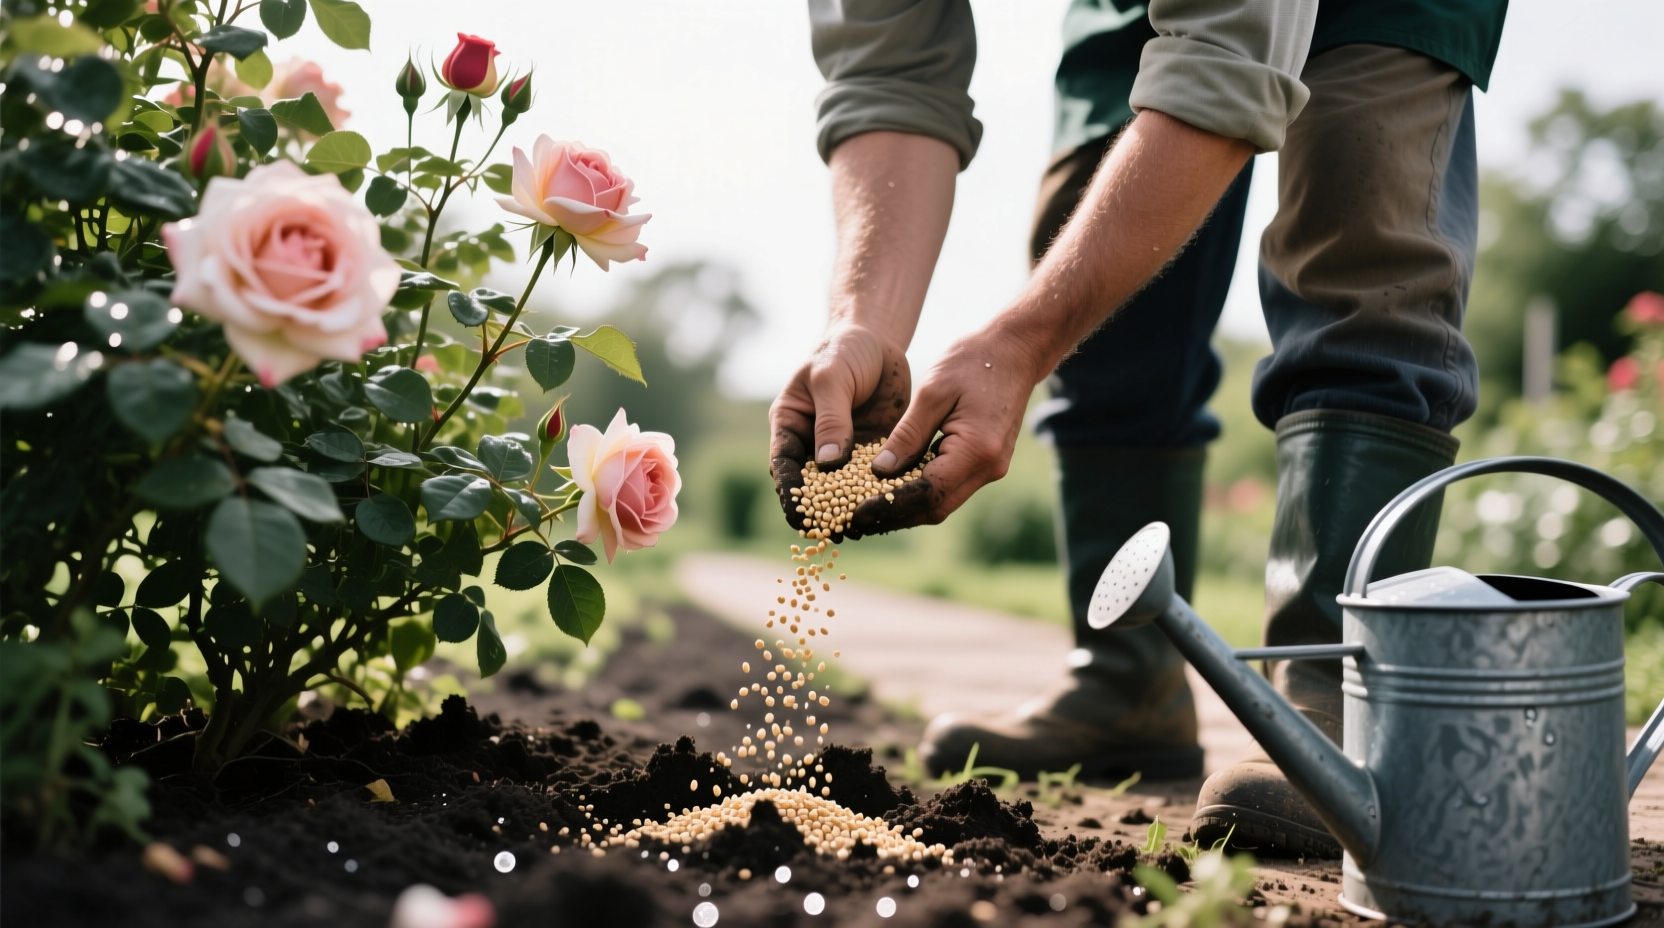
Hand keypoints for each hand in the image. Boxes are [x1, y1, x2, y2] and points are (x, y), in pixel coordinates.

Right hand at [769, 323, 911, 538]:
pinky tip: (892, 507)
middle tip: (836, 533)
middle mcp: (813, 443)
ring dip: (853, 507)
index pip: (785, 465)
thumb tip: (828, 465)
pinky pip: (874, 477)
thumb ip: (831, 419)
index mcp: (791, 425)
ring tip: (865, 529)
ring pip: (844, 487)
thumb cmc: (842, 351)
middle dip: (822, 510)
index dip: (790, 492)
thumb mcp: (831, 379)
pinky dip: (880, 492)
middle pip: (813, 485)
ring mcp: (843, 450)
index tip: (799, 515)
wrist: (876, 339)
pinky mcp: (871, 451)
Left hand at [845, 326, 1041, 535]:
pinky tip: (893, 487)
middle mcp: (988, 468)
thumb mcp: (932, 392)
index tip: (856, 513)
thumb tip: (880, 471)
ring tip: (867, 508)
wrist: (1014, 350)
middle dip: (895, 516)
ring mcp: (991, 468)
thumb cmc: (973, 361)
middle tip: (856, 519)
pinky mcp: (986, 462)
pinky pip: (949, 486)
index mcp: (976, 450)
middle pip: (936, 507)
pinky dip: (920, 492)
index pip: (927, 493)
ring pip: (942, 502)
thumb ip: (907, 434)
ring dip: (906, 508)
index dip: (890, 506)